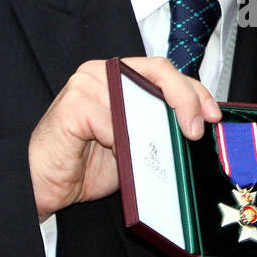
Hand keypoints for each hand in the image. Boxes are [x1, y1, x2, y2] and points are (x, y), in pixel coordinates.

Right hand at [27, 57, 220, 219]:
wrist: (45, 185)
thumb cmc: (87, 165)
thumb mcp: (136, 144)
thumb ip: (159, 127)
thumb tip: (199, 129)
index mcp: (120, 77)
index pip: (165, 71)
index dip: (193, 91)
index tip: (211, 115)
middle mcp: (103, 73)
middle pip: (159, 72)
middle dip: (187, 100)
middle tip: (197, 129)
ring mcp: (86, 85)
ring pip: (139, 98)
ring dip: (154, 128)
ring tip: (158, 150)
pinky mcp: (73, 105)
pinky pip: (113, 122)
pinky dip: (123, 142)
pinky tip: (121, 155)